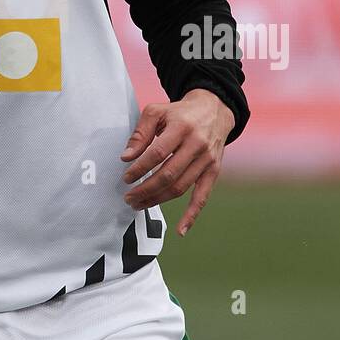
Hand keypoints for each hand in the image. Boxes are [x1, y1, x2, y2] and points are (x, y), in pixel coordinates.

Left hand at [120, 89, 234, 236]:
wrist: (213, 110)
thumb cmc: (180, 113)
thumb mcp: (157, 112)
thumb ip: (141, 133)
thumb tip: (126, 157)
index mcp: (181, 128)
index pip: (158, 153)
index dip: (140, 168)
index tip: (126, 177)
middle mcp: (197, 145)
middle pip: (168, 174)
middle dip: (146, 189)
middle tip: (129, 197)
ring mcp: (207, 160)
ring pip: (181, 187)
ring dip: (158, 199)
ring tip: (140, 204)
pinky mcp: (213, 171)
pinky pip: (202, 197)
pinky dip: (192, 215)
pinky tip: (180, 230)